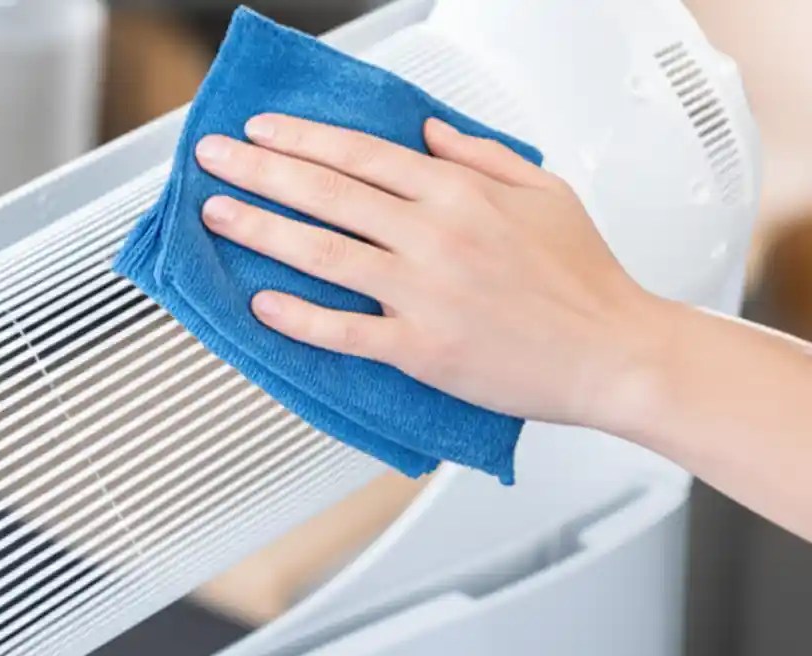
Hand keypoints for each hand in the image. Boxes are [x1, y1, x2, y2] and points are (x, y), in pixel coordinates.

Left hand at [194, 114, 674, 429]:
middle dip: (260, 170)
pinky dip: (298, 317)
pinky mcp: (422, 349)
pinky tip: (260, 304)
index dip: (301, 139)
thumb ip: (480, 155)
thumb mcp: (542, 191)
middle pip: (327, 192)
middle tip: (214, 159)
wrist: (614, 352)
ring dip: (261, 230)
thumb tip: (427, 132)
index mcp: (459, 193)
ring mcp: (424, 293)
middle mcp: (434, 235)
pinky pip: (346, 330)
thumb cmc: (583, 277)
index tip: (261, 132)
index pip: (360, 154)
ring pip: (323, 252)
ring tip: (217, 215)